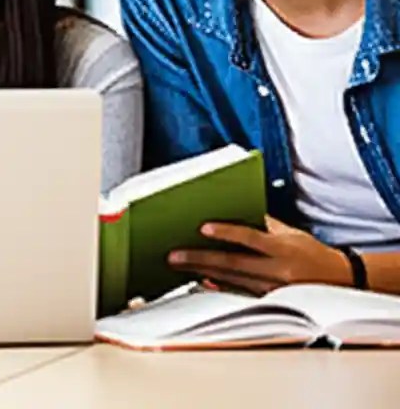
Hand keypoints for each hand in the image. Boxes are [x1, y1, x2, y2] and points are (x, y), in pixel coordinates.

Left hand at [168, 216, 350, 295]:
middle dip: (199, 259)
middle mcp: (277, 270)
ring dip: (202, 272)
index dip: (226, 233)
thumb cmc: (313, 254)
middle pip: (232, 263)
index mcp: (283, 249)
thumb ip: (264, 224)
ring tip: (179, 266)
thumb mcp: (292, 234)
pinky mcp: (268, 300)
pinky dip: (219, 286)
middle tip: (173, 256)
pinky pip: (238, 292)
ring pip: (230, 279)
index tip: (203, 228)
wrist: (340, 281)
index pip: (250, 238)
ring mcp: (272, 288)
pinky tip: (202, 280)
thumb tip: (237, 212)